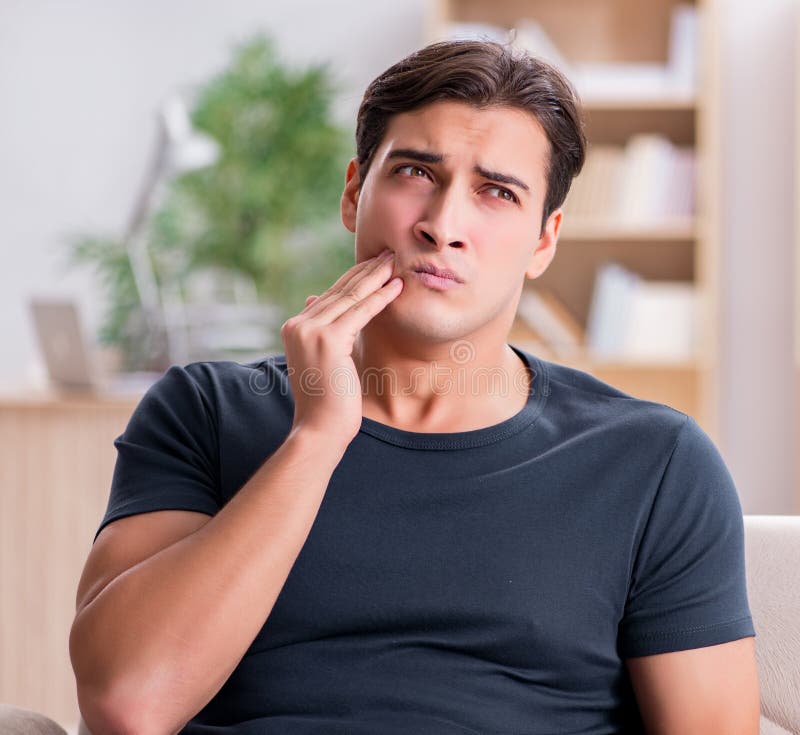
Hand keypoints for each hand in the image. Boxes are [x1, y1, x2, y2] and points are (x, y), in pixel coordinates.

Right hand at [280, 249, 402, 445]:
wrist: (319, 428)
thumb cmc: (325, 400)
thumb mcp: (318, 357)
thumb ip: (317, 329)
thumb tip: (312, 297)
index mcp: (294, 327)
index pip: (329, 296)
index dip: (353, 279)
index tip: (373, 264)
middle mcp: (298, 324)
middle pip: (339, 292)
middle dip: (366, 271)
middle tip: (388, 253)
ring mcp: (311, 331)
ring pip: (351, 298)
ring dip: (376, 277)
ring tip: (395, 262)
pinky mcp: (329, 340)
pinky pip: (361, 312)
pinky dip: (380, 298)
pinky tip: (396, 286)